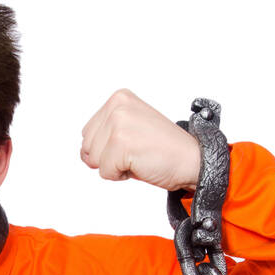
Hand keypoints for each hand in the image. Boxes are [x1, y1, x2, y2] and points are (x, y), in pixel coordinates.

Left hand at [80, 89, 201, 191]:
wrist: (191, 160)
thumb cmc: (163, 149)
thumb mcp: (130, 129)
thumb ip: (105, 134)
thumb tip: (83, 153)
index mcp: (118, 99)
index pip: (88, 134)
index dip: (107, 148)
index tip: (134, 143)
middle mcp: (117, 106)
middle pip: (87, 147)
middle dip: (108, 157)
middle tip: (137, 152)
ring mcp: (119, 123)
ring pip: (93, 160)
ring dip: (115, 166)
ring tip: (139, 157)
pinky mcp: (122, 143)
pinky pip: (105, 172)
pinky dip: (121, 176)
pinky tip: (141, 164)